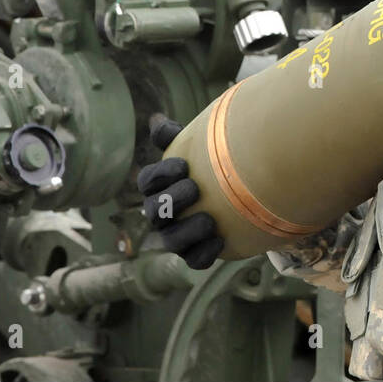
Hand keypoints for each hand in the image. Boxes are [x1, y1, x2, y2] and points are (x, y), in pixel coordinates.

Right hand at [137, 118, 223, 269]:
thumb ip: (175, 137)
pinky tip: (221, 241)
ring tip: (209, 220)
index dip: (161, 175)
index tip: (184, 165)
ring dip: (188, 231)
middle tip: (195, 189)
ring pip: (171, 240)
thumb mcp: (194, 149)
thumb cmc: (206, 168)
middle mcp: (161, 214)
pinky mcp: (194, 254)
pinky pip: (194, 260)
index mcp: (158, 187)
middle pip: (155, 211)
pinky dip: (204, 253)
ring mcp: (176, 237)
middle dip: (173, 201)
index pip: (148, 181)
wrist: (234, 197)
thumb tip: (157, 121)